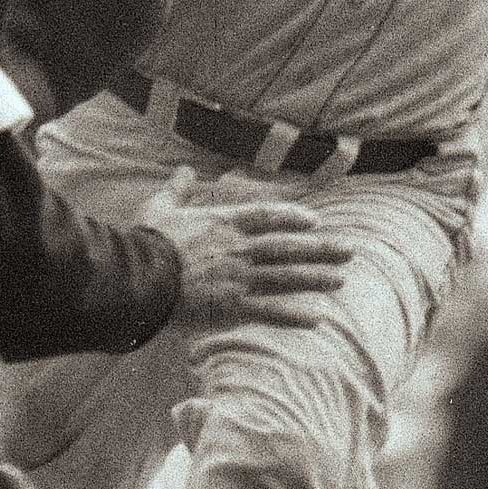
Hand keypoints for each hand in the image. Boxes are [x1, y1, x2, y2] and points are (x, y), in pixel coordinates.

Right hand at [140, 170, 350, 325]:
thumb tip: (185, 169)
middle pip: (287, 247)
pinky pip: (269, 312)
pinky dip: (293, 316)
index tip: (316, 220)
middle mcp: (238, 248)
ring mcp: (238, 278)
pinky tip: (315, 319)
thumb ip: (177, 188)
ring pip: (285, 278)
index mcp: (223, 223)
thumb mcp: (161, 207)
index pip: (267, 216)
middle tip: (349, 251)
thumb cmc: (146, 242)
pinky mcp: (231, 306)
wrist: (138, 278)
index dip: (294, 217)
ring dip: (315, 278)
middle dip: (320, 249)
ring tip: (340, 280)